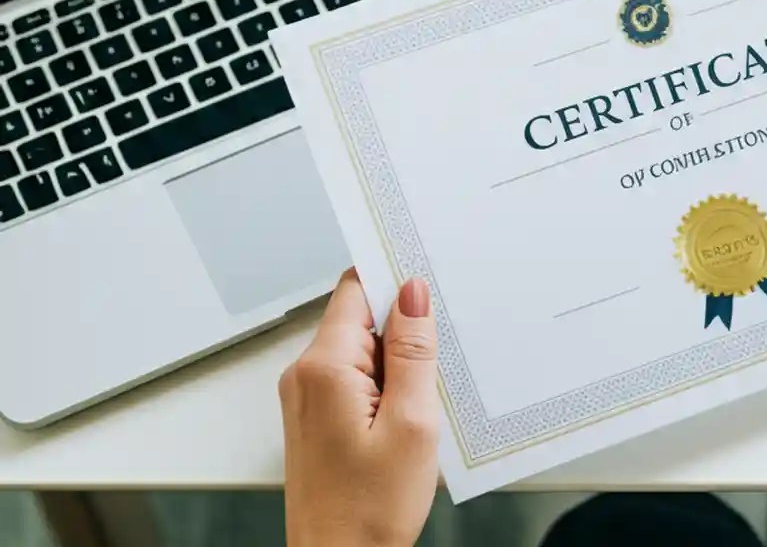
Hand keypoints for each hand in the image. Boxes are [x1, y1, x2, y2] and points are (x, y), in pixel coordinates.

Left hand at [279, 270, 439, 546]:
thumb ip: (414, 352)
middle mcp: (305, 377)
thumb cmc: (368, 511)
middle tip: (438, 360)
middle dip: (404, 328)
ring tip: (422, 402)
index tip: (428, 278)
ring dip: (398, 362)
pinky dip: (386, 386)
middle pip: (359, 316)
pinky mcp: (316, 417)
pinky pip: (355, 378)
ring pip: (361, 349)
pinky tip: (407, 416)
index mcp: (324, 369)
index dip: (393, 278)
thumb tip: (413, 293)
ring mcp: (307, 397)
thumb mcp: (412, 424)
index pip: (356, 288)